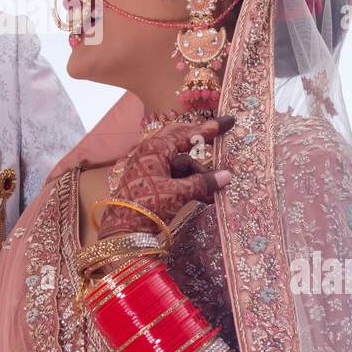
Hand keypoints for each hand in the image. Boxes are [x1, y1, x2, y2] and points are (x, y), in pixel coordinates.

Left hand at [99, 116, 234, 240]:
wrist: (123, 229)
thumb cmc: (148, 205)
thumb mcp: (178, 193)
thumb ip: (202, 183)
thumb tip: (227, 176)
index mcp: (155, 148)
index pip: (188, 133)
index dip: (209, 129)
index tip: (228, 121)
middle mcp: (151, 153)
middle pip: (181, 141)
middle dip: (200, 142)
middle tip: (218, 137)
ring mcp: (149, 167)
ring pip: (180, 164)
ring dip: (197, 176)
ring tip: (213, 193)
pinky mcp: (150, 181)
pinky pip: (174, 177)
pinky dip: (188, 184)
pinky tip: (205, 197)